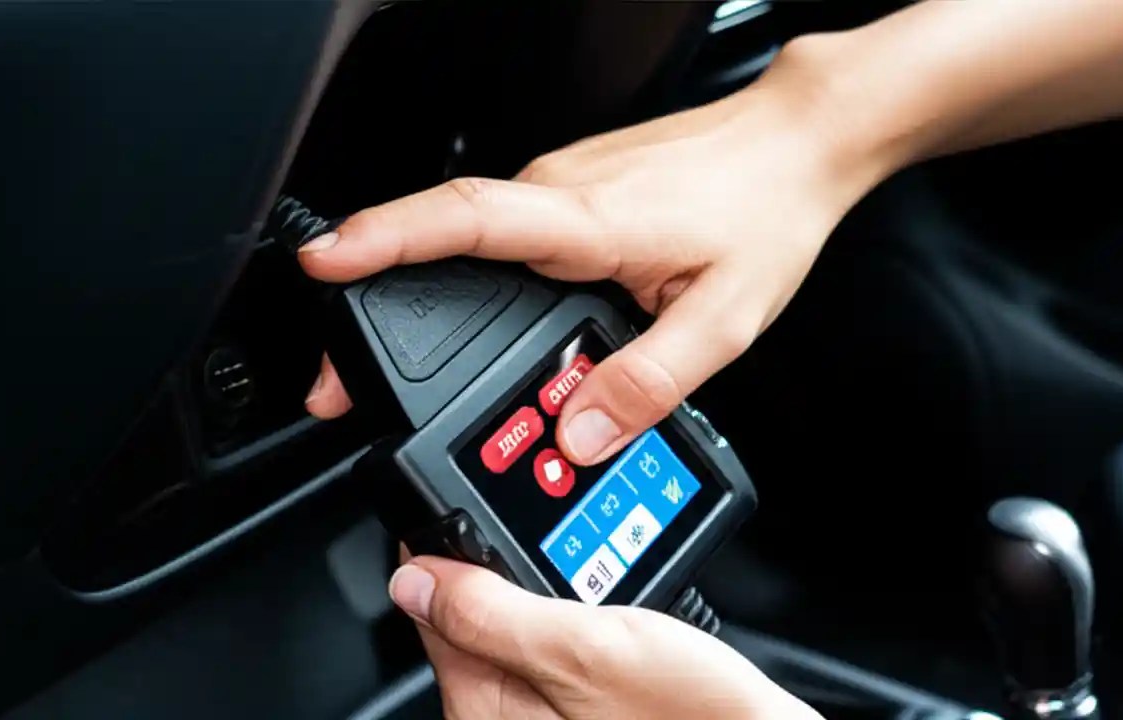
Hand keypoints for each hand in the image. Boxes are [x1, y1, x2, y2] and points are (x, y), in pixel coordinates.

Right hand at [301, 44, 889, 463]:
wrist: (796, 143)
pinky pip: (501, 236)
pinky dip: (469, 279)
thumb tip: (580, 435)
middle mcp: (560, 193)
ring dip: (418, 293)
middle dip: (372, 303)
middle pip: (441, 242)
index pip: (464, 220)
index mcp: (589, 220)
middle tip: (340, 378)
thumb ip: (647, 385)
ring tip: (390, 364)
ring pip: (469, 240)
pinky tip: (480, 324)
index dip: (384, 240)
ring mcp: (560, 188)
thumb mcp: (723, 321)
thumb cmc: (766, 212)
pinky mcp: (569, 195)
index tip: (326, 262)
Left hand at [387, 553, 820, 719]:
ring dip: (549, 579)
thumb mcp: (584, 648)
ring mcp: (544, 712)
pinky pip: (557, 642)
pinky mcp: (582, 705)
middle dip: (506, 557)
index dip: (450, 538)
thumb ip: (490, 611)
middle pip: (473, 610)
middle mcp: (504, 715)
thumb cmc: (687, 719)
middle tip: (561, 524)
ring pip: (519, 619)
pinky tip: (611, 599)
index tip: (481, 495)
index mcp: (484, 704)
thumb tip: (413, 577)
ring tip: (596, 559)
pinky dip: (579, 610)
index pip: (432, 602)